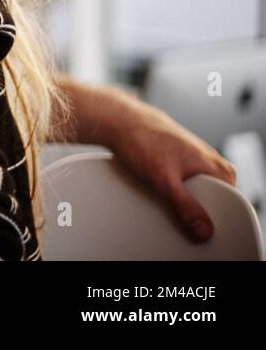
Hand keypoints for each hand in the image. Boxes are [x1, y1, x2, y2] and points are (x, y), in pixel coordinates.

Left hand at [104, 92, 236, 242]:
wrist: (118, 119)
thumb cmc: (142, 140)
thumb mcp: (165, 181)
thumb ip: (185, 207)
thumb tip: (203, 230)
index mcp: (216, 164)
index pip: (231, 201)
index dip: (213, 214)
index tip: (198, 222)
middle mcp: (208, 157)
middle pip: (213, 195)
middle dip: (195, 205)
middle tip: (176, 204)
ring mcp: (192, 154)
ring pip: (194, 185)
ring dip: (181, 193)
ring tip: (162, 188)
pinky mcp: (176, 153)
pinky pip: (180, 176)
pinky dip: (171, 182)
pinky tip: (156, 180)